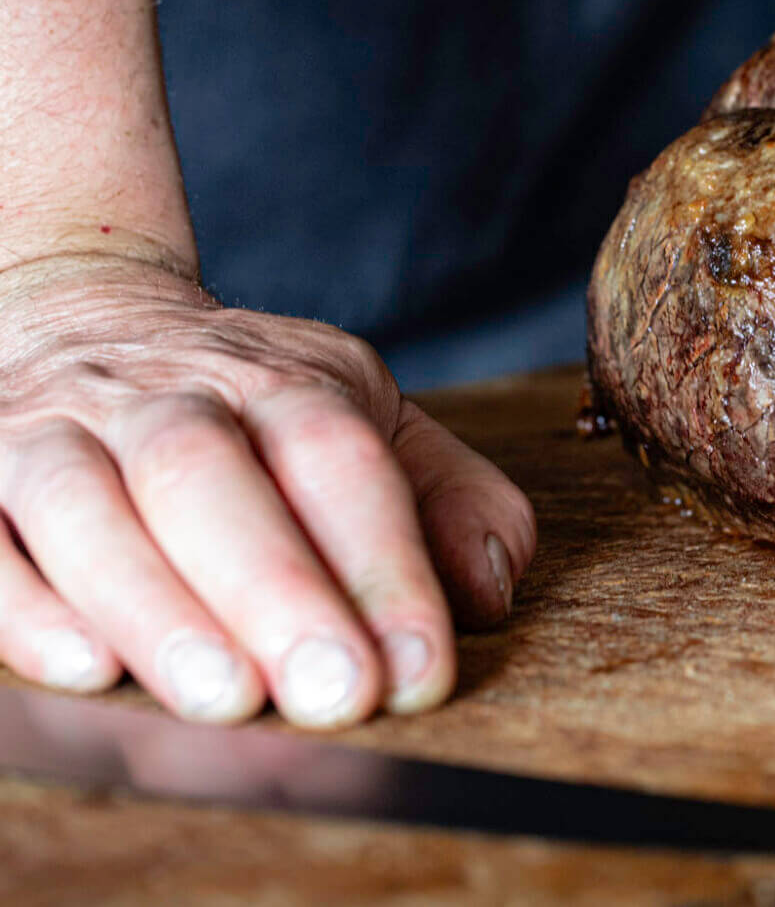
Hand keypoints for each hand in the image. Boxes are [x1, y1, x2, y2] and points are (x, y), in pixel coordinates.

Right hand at [0, 252, 535, 726]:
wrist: (88, 314)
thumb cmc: (256, 407)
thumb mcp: (374, 422)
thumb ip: (450, 501)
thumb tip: (490, 591)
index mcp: (285, 378)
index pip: (340, 460)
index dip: (384, 566)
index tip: (419, 670)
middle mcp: (166, 393)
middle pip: (209, 475)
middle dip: (277, 591)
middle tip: (333, 694)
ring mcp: (55, 428)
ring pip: (89, 503)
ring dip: (157, 606)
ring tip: (225, 698)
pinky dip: (25, 605)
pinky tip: (85, 667)